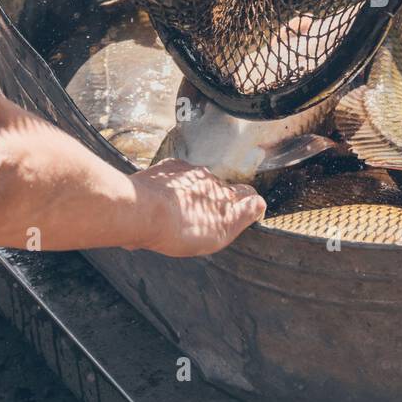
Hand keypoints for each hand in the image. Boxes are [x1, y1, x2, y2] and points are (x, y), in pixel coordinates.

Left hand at [132, 159, 265, 256]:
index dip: (247, 202)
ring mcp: (187, 171)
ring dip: (192, 193)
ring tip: (177, 213)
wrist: (141, 212)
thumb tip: (260, 203)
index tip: (244, 210)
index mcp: (225, 196)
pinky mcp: (167, 167)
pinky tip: (163, 200)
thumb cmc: (180, 228)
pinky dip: (173, 186)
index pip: (247, 193)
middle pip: (219, 188)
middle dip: (214, 200)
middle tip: (201, 219)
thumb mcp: (219, 233)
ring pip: (196, 180)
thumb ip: (242, 217)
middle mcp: (210, 178)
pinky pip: (175, 175)